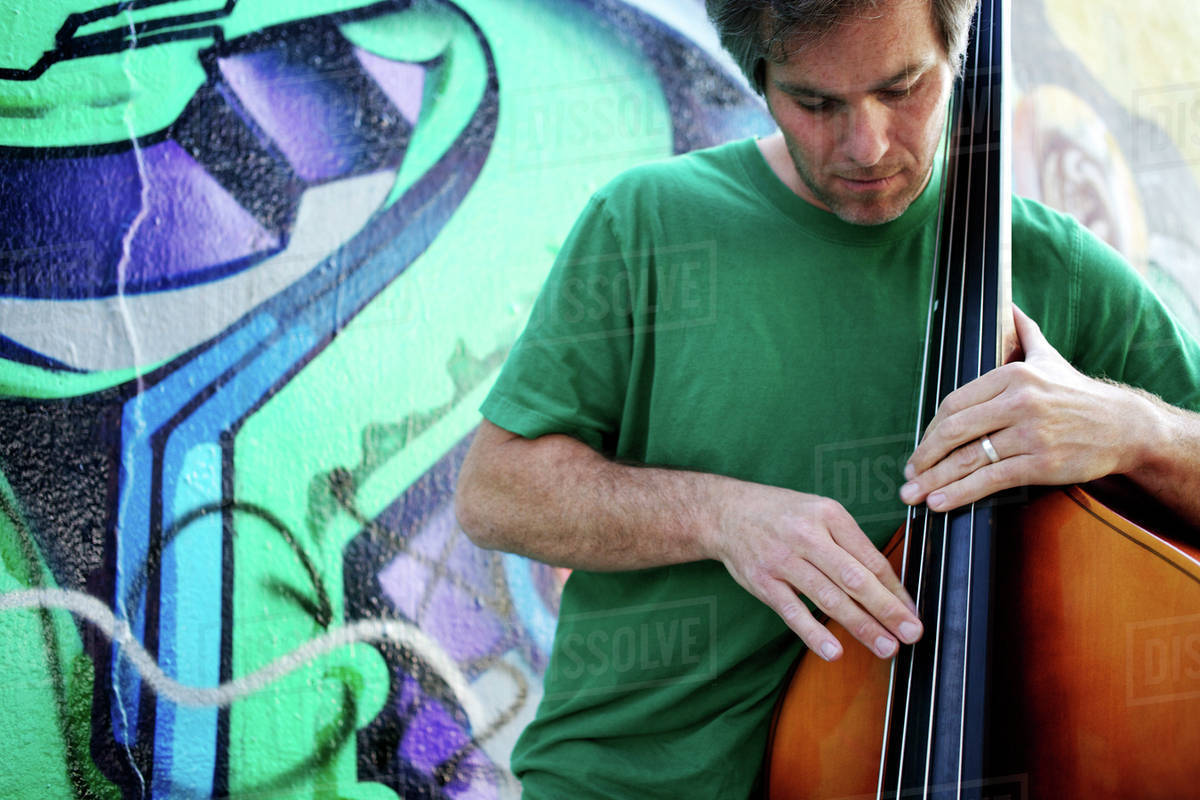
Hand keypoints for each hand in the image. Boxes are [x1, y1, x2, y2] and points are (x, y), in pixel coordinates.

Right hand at [709, 484, 921, 661]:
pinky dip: (813, 634)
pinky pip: (792, 612)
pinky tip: (834, 651)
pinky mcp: (763, 582)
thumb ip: (849, 542)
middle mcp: (807, 536)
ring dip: (861, 626)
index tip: (913, 612)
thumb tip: (886, 583)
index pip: (870, 558)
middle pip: (854, 578)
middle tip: (912, 633)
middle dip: (887, 609)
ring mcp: (783, 560)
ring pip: (828, 598)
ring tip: (886, 647)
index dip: (895, 589)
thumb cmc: (781, 514)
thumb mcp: (819, 511)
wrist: (726, 512)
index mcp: (829, 515)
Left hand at [900, 305, 1151, 510]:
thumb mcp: (1049, 357)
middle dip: (925, 455)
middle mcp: (1019, 401)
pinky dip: (961, 493)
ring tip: (913, 494)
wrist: (1124, 426)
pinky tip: (940, 502)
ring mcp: (1030, 433)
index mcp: (1012, 375)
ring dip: (934, 480)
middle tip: (908, 474)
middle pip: (954, 430)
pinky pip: (991, 479)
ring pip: (969, 458)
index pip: (954, 404)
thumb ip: (1024, 332)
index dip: (930, 430)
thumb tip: (1008, 305)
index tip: (920, 448)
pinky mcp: (1041, 462)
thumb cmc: (1076, 394)